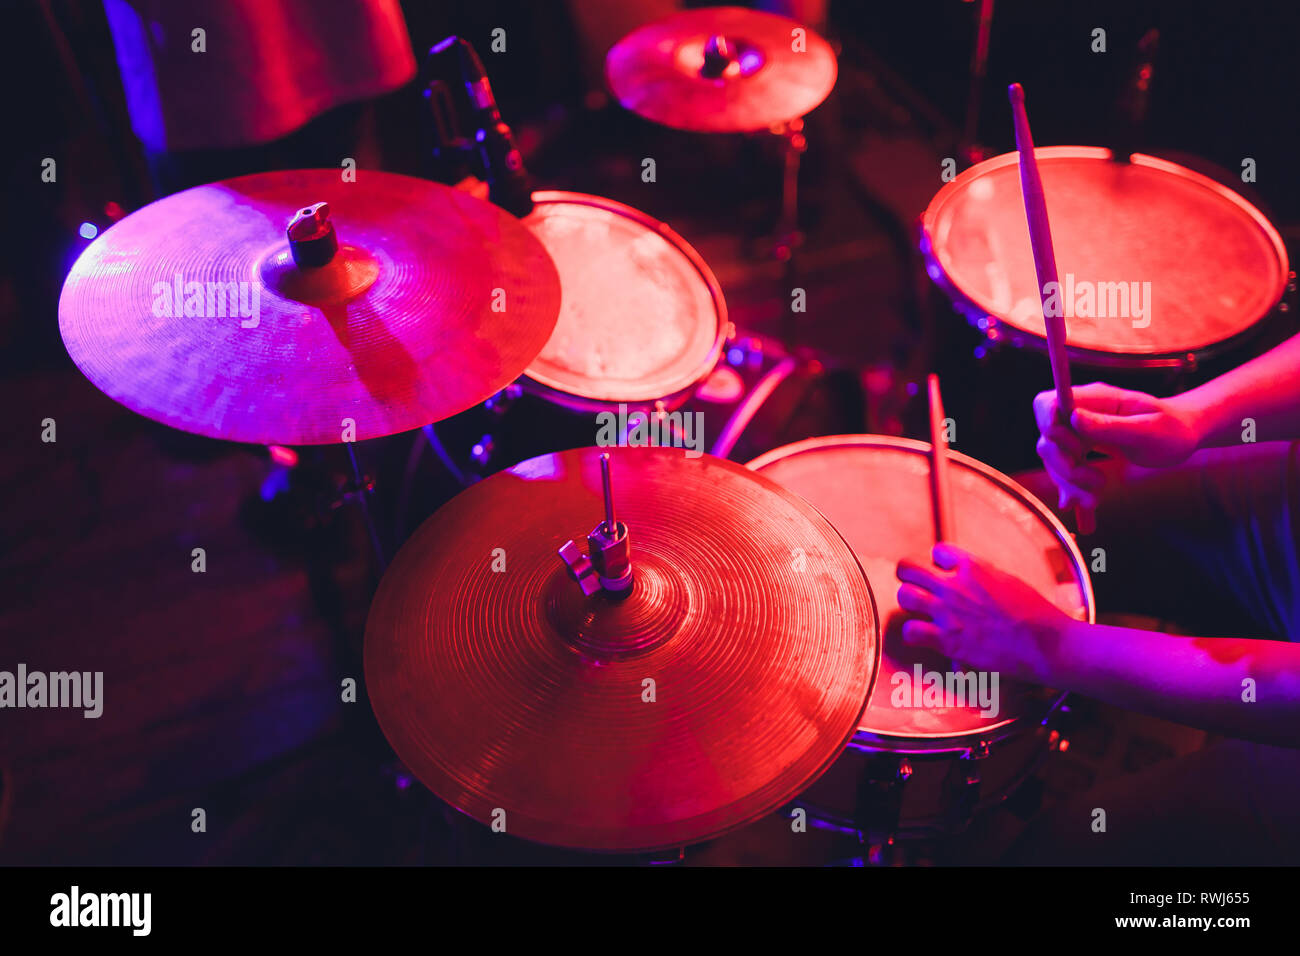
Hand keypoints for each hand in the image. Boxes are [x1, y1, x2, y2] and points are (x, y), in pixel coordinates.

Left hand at [896, 544, 1072, 684]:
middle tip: (916, 586)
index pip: (937, 552)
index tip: (943, 574)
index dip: (938, 564)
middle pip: (908, 568)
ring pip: (905, 596)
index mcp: (973, 567)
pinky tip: (923, 637)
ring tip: (919, 611)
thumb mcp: (1008, 580)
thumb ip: (983, 576)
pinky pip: (911, 631)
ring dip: (910, 603)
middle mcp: (955, 585)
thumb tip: (971, 577)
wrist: (1047, 644)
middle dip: (909, 577)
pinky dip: (913, 635)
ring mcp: (948, 612)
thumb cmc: (1036, 614)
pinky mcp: (947, 639)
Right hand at [1033, 382, 1200, 509]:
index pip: (1048, 403)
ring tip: (1096, 500)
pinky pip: (1064, 470)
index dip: (1049, 428)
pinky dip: (1071, 490)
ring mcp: (1079, 431)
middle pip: (1048, 438)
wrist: (1184, 436)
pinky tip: (1083, 509)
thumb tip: (1073, 419)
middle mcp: (1081, 413)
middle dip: (1065, 466)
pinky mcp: (1081, 449)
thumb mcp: (1149, 430)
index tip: (1077, 451)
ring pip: (1053, 458)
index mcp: (1096, 399)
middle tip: (1097, 483)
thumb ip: (1110, 425)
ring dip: (1070, 483)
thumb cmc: (1173, 429)